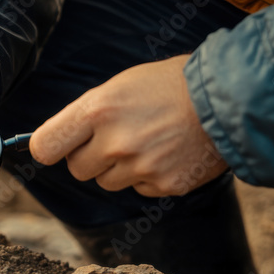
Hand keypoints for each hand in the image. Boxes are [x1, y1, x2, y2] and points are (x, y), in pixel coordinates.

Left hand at [29, 55, 226, 196]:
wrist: (227, 98)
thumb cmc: (169, 85)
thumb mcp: (120, 86)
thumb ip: (86, 115)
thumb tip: (54, 142)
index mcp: (97, 110)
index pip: (46, 146)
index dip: (48, 148)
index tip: (54, 148)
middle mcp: (114, 142)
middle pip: (77, 169)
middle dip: (90, 156)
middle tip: (115, 136)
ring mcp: (139, 166)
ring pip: (106, 182)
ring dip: (119, 167)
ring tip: (146, 140)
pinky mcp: (163, 185)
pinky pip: (138, 188)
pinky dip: (148, 175)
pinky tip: (166, 152)